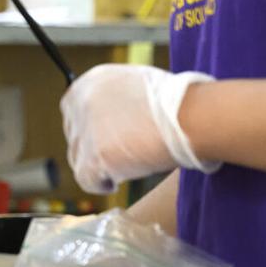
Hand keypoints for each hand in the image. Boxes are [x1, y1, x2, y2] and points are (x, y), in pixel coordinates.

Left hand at [61, 64, 218, 194]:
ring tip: (126, 167)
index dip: (91, 129)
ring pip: (77, 159)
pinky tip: (115, 182)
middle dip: (94, 148)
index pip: (73, 111)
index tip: (110, 139)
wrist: (192, 116)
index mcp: (89, 82)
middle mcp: (80, 103)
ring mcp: (85, 130)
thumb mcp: (136, 85)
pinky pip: (86, 180)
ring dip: (99, 166)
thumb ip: (114, 97)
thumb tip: (109, 118)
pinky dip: (100, 184)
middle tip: (121, 155)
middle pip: (74, 136)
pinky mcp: (93, 157)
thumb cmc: (178, 102)